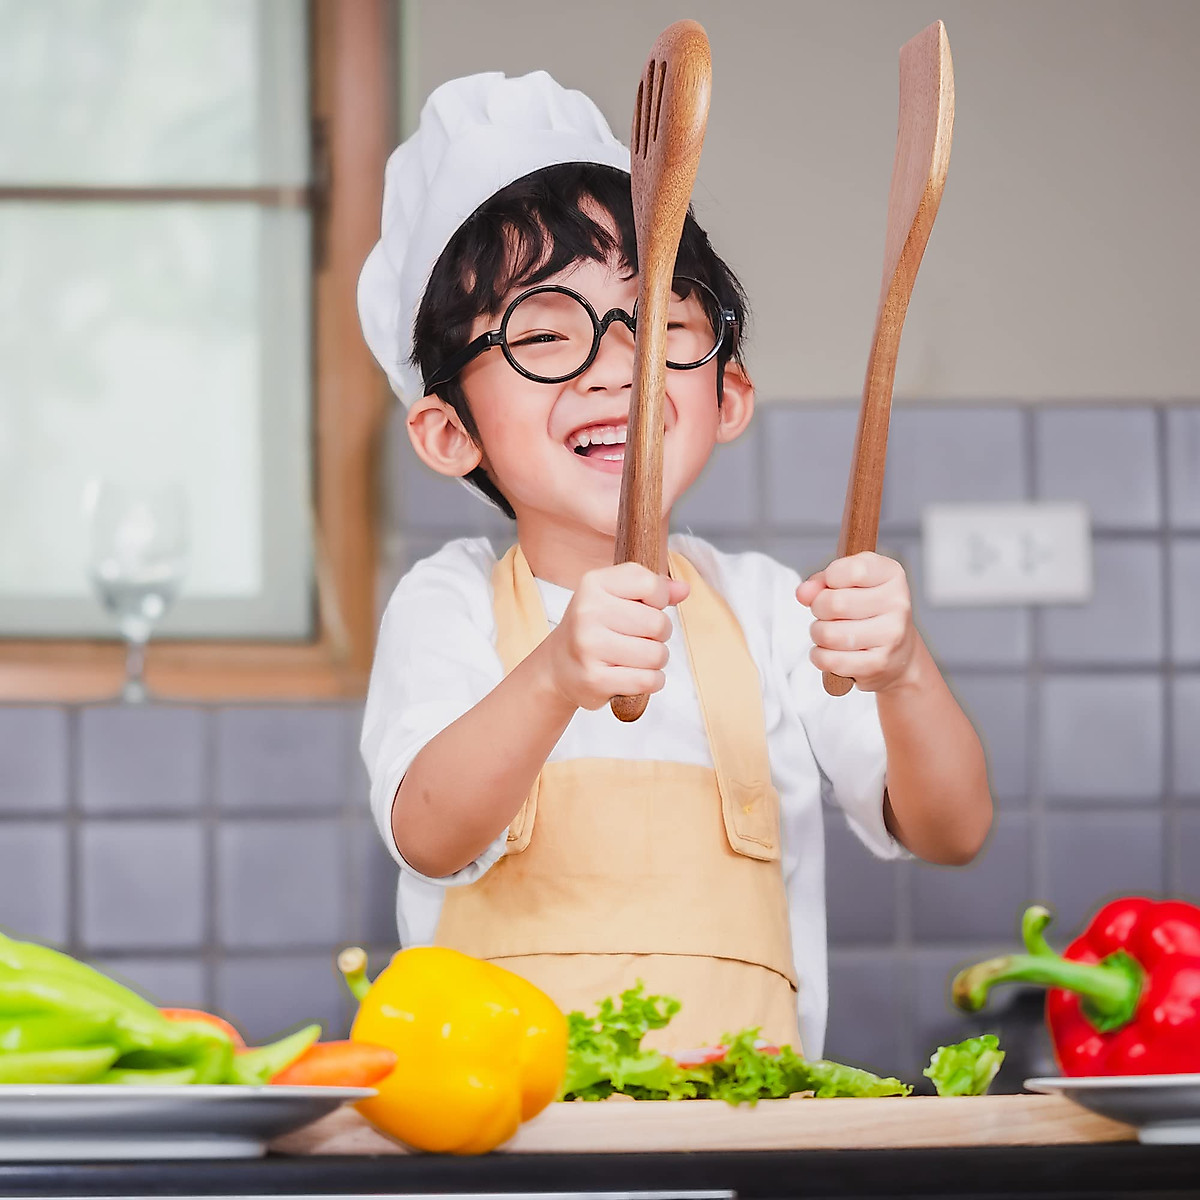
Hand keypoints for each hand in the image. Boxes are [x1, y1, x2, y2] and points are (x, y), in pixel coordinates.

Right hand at [544, 563, 689, 710]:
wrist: (558, 665)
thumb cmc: (595, 626)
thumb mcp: (617, 596)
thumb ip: (653, 588)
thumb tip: (683, 590)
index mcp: (594, 584)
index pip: (651, 585)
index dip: (659, 600)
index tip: (645, 607)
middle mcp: (587, 612)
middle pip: (659, 624)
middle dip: (659, 635)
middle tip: (639, 638)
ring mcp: (589, 647)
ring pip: (657, 655)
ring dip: (655, 660)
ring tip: (635, 658)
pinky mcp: (595, 679)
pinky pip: (649, 680)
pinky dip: (650, 680)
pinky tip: (633, 675)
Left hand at [795, 551, 916, 692]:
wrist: (899, 652)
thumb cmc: (868, 610)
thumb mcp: (848, 583)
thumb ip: (822, 582)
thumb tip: (804, 592)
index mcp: (891, 574)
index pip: (852, 570)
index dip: (830, 578)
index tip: (832, 585)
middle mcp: (897, 603)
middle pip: (834, 604)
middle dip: (818, 609)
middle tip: (826, 613)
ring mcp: (891, 635)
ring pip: (828, 634)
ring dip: (818, 634)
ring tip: (829, 632)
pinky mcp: (878, 663)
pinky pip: (829, 660)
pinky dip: (820, 656)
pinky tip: (831, 651)